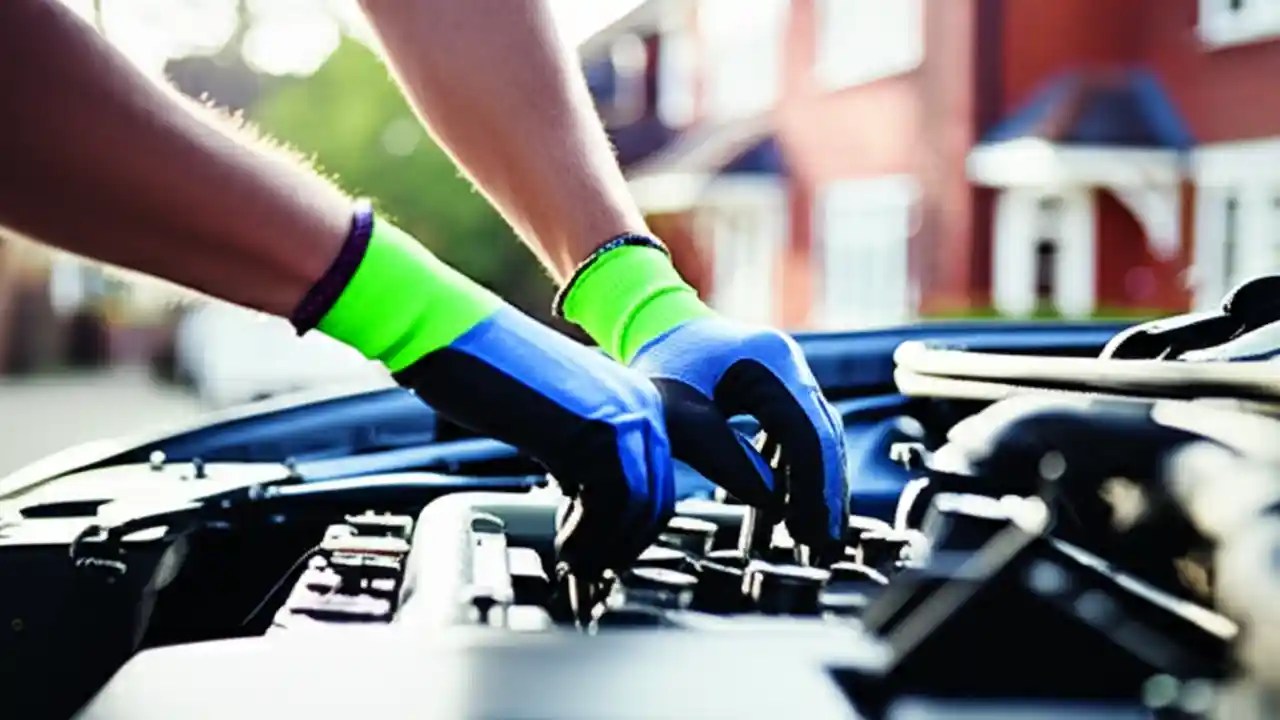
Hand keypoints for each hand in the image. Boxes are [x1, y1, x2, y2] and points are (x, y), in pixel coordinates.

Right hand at [394, 306, 674, 579]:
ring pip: (639, 507)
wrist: (457, 338)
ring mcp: (624, 416)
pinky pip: (610, 503)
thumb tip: (593, 511)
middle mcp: (640, 403)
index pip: (660, 479)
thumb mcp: (557, 418)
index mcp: (635, 398)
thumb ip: (585, 455)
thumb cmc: (491, 376)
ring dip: (605, 546)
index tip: (613, 555)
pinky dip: (588, 536)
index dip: (640, 527)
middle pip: (657, 498)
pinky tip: (563, 544)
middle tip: (592, 569)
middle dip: (624, 545)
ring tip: (574, 561)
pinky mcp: (595, 431)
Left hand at [632, 318, 847, 551]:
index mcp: (771, 361)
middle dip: (825, 492)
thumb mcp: (678, 413)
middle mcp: (790, 363)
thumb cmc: (658, 365)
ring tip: (815, 535)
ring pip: (818, 436)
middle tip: (824, 544)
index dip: (812, 485)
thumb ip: (722, 454)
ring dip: (818, 485)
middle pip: (822, 435)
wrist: (653, 324)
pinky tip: (796, 506)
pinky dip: (801, 470)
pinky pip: (801, 433)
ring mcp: (790, 372)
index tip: (811, 529)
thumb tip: (771, 501)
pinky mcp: (781, 387)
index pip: (805, 431)